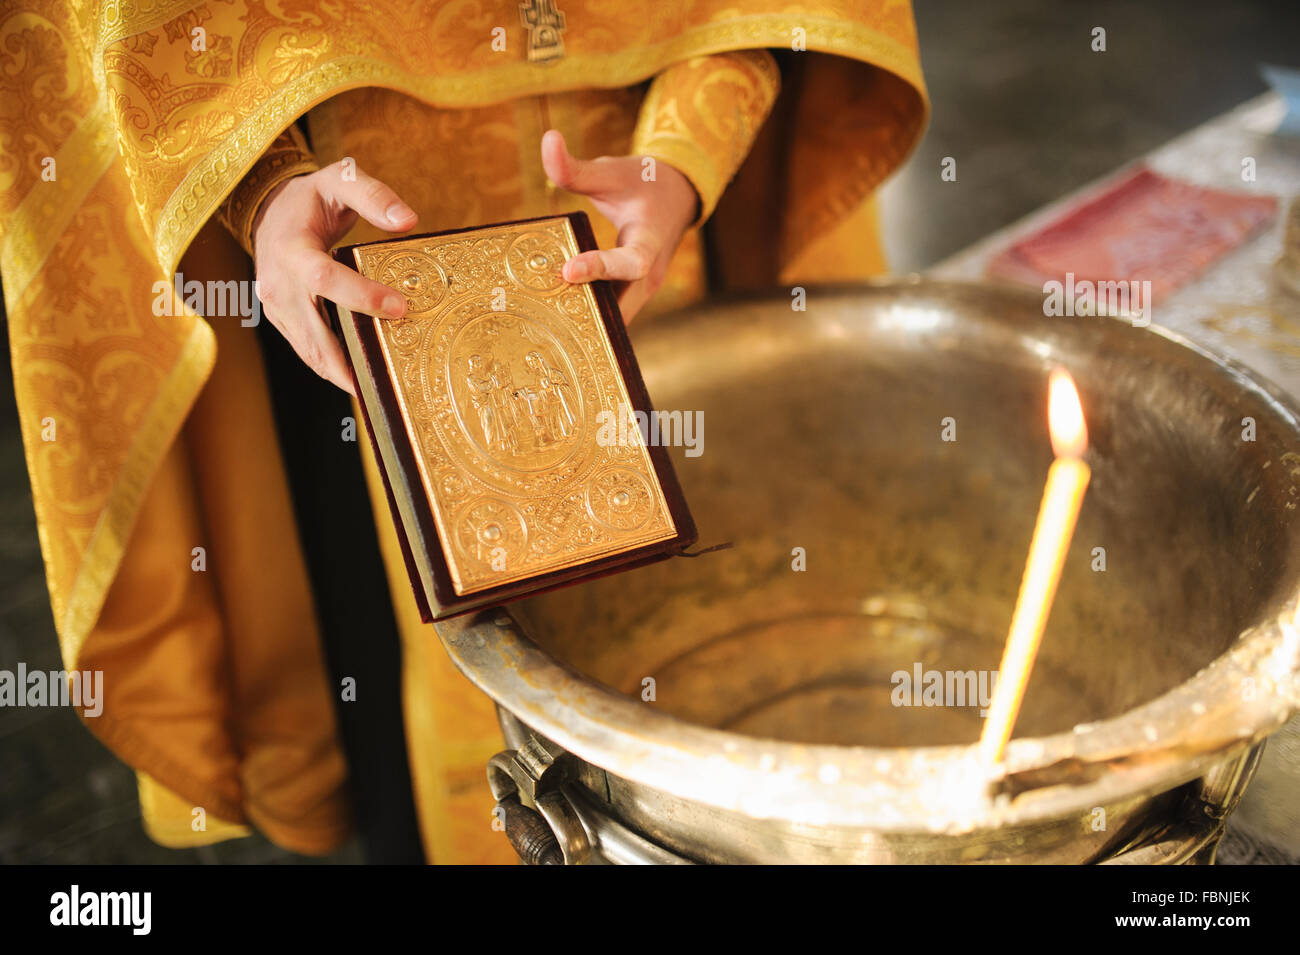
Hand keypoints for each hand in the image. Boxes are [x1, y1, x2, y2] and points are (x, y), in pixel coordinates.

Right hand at [251, 161, 418, 393]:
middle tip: (390, 380)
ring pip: (310, 352)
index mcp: (292, 250)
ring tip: (379, 392)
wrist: (268, 209)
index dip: (362, 296)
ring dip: (343, 374)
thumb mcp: (340, 180)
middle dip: (351, 360)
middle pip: (315, 333)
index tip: (400, 307)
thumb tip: (408, 220)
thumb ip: (373, 196)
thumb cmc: (311, 197)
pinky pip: (308, 351)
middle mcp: (279, 285)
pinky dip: (333, 369)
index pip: (326, 279)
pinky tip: (362, 380)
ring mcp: (276, 308)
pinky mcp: (281, 321)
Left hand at [541, 129, 698, 321]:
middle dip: (589, 316)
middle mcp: (650, 275)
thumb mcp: (611, 171)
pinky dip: (589, 321)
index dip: (601, 268)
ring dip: (586, 326)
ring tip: (542, 327)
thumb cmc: (641, 183)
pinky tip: (554, 323)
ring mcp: (642, 290)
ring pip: (617, 321)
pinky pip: (612, 317)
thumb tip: (548, 139)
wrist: (676, 198)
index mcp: (650, 241)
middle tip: (544, 320)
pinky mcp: (632, 296)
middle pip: (622, 308)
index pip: (630, 262)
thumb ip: (575, 167)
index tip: (567, 270)